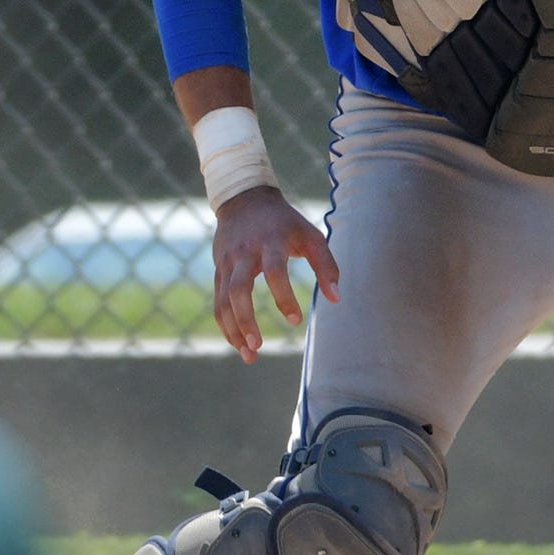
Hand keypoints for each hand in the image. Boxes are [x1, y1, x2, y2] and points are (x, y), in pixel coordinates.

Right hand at [211, 185, 337, 359]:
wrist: (244, 199)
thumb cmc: (285, 222)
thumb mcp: (310, 235)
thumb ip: (326, 265)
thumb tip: (336, 299)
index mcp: (270, 242)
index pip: (274, 271)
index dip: (284, 296)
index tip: (296, 320)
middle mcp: (244, 253)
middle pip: (238, 289)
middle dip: (245, 319)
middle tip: (258, 345)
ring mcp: (227, 262)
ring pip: (223, 300)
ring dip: (233, 329)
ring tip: (250, 355)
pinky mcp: (218, 270)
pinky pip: (217, 302)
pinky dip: (226, 324)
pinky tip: (239, 343)